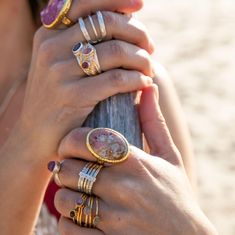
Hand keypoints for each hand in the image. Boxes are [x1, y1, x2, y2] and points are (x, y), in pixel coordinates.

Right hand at [16, 4, 154, 162]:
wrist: (36, 135)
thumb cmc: (55, 99)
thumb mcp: (59, 65)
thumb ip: (80, 44)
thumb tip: (120, 26)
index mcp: (49, 35)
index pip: (86, 4)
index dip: (117, 0)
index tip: (140, 5)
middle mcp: (51, 48)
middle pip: (106, 23)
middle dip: (137, 33)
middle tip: (150, 48)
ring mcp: (59, 72)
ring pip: (116, 51)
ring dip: (141, 59)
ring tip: (148, 69)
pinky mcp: (72, 96)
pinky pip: (116, 79)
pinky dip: (137, 79)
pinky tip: (144, 83)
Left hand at [53, 85, 216, 234]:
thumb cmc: (175, 195)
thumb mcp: (169, 157)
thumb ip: (154, 122)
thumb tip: (148, 87)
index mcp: (135, 162)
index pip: (86, 141)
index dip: (70, 141)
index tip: (70, 146)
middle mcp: (123, 187)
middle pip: (69, 169)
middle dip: (66, 169)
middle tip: (73, 170)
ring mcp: (113, 218)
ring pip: (65, 199)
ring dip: (66, 196)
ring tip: (79, 194)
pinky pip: (68, 228)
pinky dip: (70, 222)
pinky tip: (85, 218)